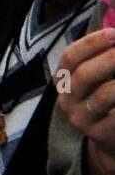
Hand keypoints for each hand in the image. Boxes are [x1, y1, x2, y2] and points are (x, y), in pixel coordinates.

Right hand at [56, 28, 114, 174]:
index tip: (114, 32)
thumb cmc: (107, 100)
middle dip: (109, 59)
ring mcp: (81, 119)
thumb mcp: (99, 79)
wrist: (110, 142)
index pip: (71, 57)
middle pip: (84, 75)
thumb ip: (103, 58)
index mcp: (64, 80)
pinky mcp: (100, 135)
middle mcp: (67, 99)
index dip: (91, 43)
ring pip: (103, 96)